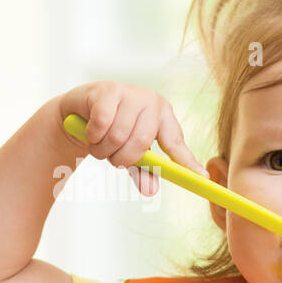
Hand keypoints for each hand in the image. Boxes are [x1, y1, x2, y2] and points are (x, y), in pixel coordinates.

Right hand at [57, 81, 207, 194]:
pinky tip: (91, 131)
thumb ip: (142, 171)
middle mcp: (150, 101)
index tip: (201, 178)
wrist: (80, 110)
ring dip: (103, 149)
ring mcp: (129, 93)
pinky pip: (101, 124)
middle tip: (112, 158)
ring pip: (118, 136)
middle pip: (141, 142)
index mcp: (163, 116)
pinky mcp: (107, 90)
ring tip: (99, 144)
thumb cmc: (111, 130)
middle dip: (122, 158)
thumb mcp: (129, 152)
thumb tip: (151, 192)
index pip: (176, 142)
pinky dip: (92, 136)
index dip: (187, 161)